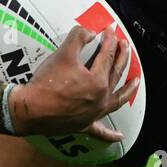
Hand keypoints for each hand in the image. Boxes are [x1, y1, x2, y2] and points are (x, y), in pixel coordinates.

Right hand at [11, 25, 137, 141]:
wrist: (30, 109)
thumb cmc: (47, 83)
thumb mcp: (63, 53)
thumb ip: (78, 37)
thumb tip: (90, 32)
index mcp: (98, 81)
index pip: (107, 56)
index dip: (109, 40)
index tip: (110, 29)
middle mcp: (101, 98)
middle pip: (115, 73)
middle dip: (121, 56)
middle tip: (124, 45)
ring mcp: (94, 113)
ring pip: (117, 100)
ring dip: (127, 90)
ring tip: (136, 81)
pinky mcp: (83, 125)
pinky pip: (100, 132)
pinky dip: (110, 135)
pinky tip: (120, 137)